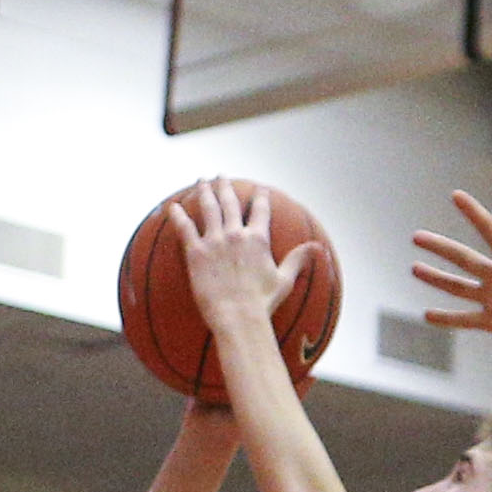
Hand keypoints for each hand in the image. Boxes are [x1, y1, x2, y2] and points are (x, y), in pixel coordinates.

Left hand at [177, 175, 314, 341]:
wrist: (238, 316)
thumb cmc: (262, 303)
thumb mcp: (284, 280)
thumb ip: (297, 259)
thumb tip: (317, 248)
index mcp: (258, 239)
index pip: (260, 210)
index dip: (260, 197)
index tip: (259, 188)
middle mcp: (236, 234)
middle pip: (230, 203)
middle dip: (226, 186)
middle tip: (222, 175)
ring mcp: (215, 241)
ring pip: (208, 208)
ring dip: (205, 192)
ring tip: (202, 181)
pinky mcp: (196, 252)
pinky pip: (185, 228)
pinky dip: (178, 216)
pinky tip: (173, 206)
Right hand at [410, 190, 491, 355]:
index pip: (489, 231)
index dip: (473, 214)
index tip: (455, 195)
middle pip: (463, 258)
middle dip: (439, 247)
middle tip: (416, 236)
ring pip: (458, 287)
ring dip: (436, 278)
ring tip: (414, 268)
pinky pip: (466, 319)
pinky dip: (447, 319)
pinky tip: (426, 315)